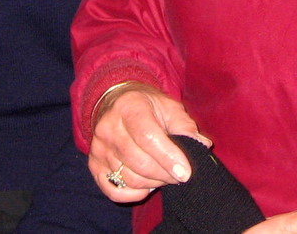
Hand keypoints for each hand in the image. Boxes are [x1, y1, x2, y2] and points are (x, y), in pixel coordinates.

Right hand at [89, 82, 210, 202]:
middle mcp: (108, 127)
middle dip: (165, 174)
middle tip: (179, 174)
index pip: (147, 136)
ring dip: (153, 183)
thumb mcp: (169, 107)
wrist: (117, 102)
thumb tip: (202, 146)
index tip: (185, 173)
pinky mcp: (94, 165)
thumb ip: (185, 126)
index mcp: (129, 107)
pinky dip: (134, 194)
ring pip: (129, 178)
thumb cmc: (148, 106)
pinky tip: (147, 186)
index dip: (168, 157)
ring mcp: (98, 148)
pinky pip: (114, 191)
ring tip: (165, 175)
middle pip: (139, 161)